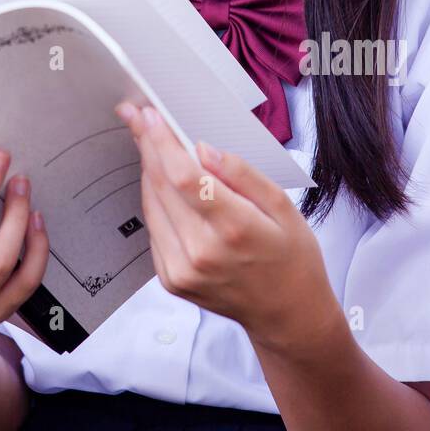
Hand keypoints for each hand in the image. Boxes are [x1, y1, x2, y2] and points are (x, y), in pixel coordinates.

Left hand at [114, 101, 339, 352]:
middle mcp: (202, 252)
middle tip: (138, 116)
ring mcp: (182, 270)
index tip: (151, 115)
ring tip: (150, 141)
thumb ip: (243, 174)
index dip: (162, 142)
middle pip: (161, 186)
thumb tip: (204, 148)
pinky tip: (163, 181)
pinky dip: (155, 199)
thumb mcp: (283, 207)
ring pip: (152, 204)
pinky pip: (154, 227)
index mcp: (234, 229)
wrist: (287, 315)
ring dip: (148, 169)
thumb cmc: (291, 257)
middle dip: (147, 145)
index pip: (185, 177)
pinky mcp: (171, 280)